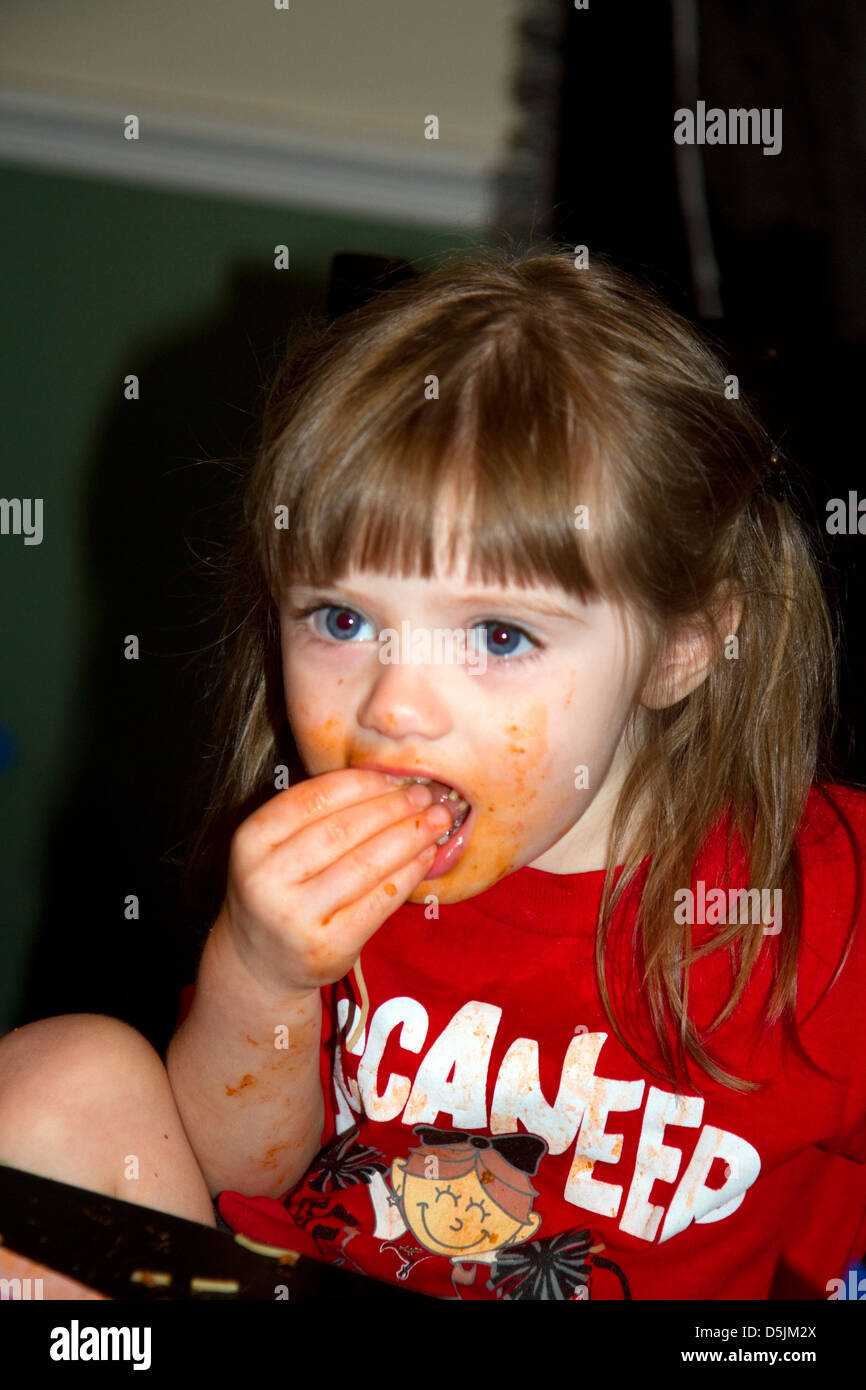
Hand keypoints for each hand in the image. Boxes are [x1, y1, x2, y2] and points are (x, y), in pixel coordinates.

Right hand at [216, 770, 451, 995]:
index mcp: (251, 840)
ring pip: (365, 864)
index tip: (393, 777)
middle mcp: (266, 878)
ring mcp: (296, 916)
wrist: (262, 960)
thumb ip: (318, 814)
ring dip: (409, 836)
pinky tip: (426, 856)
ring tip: (436, 820)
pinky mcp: (328, 946)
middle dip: (392, 808)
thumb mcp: (278, 846)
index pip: (314, 798)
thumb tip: (391, 782)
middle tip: (425, 794)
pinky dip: (409, 873)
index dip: (360, 784)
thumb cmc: (283, 887)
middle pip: (343, 830)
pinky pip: (379, 901)